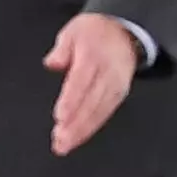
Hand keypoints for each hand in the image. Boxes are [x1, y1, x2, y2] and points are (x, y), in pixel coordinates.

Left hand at [43, 12, 144, 158]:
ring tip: (65, 145)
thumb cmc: (95, 32)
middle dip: (75, 124)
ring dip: (82, 131)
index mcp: (92, 56)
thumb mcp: (73, 31)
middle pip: (90, 102)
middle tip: (59, 141)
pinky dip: (92, 127)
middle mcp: (107, 73)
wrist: (124, 31)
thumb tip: (52, 62)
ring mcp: (115, 85)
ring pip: (99, 112)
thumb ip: (61, 49)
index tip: (60, 116)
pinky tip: (79, 137)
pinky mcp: (120, 94)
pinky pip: (106, 113)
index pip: (81, 81)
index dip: (71, 101)